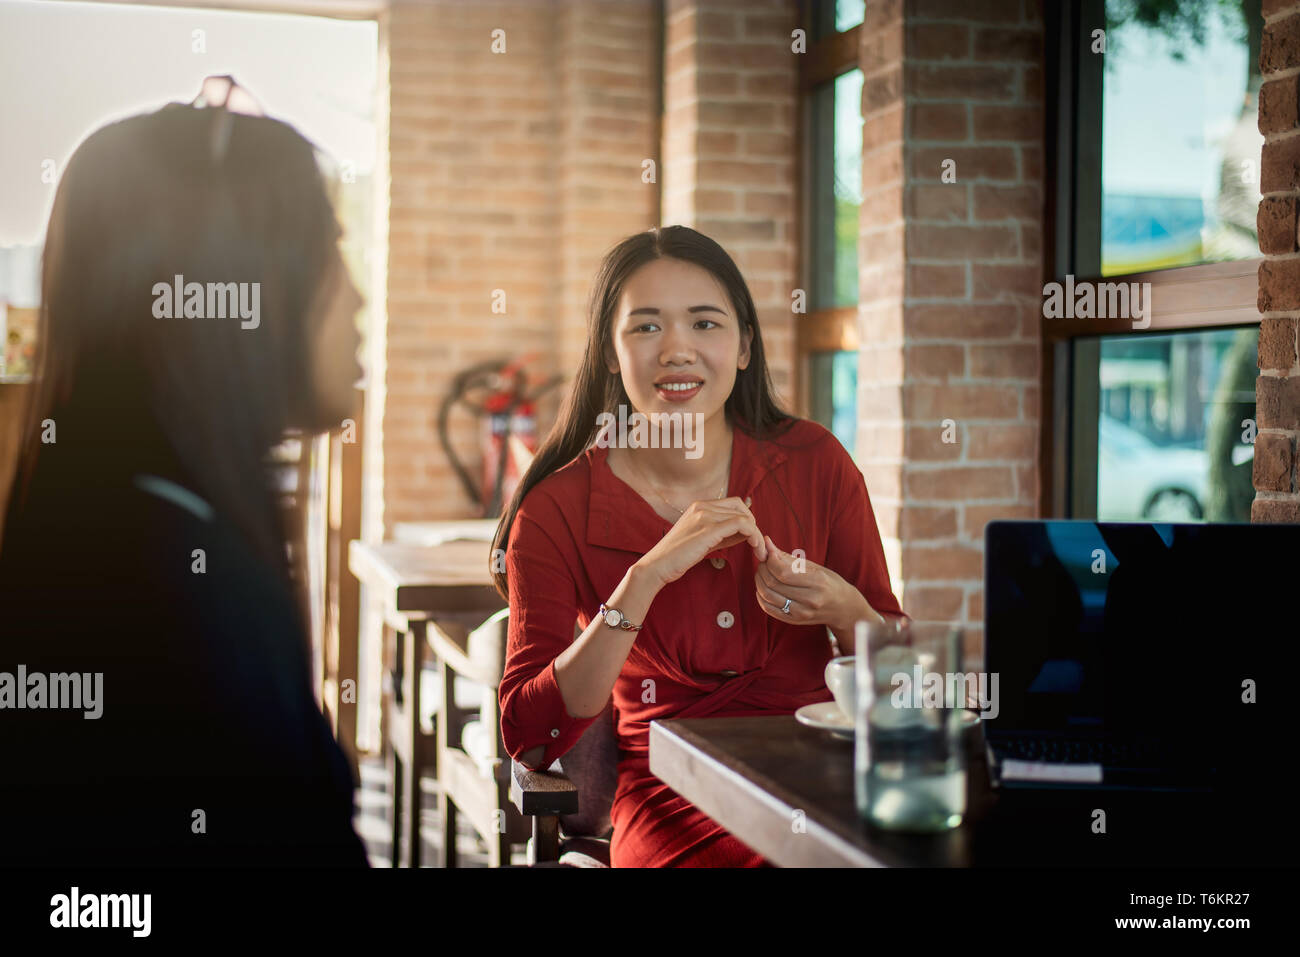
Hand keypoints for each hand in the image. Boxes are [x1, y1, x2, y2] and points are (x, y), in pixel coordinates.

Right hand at [636, 497, 766, 588]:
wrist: (657, 566)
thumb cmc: (677, 557)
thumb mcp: (702, 540)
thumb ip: (722, 533)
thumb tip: (746, 532)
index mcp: (699, 506)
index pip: (734, 504)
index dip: (747, 519)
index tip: (752, 539)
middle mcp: (702, 506)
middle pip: (742, 508)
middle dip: (755, 526)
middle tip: (758, 546)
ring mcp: (705, 516)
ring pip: (745, 517)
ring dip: (757, 535)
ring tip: (760, 552)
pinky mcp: (708, 529)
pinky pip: (742, 525)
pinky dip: (754, 536)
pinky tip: (755, 549)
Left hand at [754, 536, 879, 632]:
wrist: (842, 608)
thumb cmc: (828, 583)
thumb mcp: (814, 566)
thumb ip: (788, 557)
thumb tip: (767, 543)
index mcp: (818, 582)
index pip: (783, 573)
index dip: (770, 561)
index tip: (769, 554)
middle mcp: (810, 600)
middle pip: (773, 584)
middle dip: (763, 569)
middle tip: (763, 562)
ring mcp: (802, 613)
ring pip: (768, 596)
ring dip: (759, 582)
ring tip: (762, 573)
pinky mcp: (794, 621)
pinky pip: (769, 609)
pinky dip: (761, 597)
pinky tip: (763, 588)